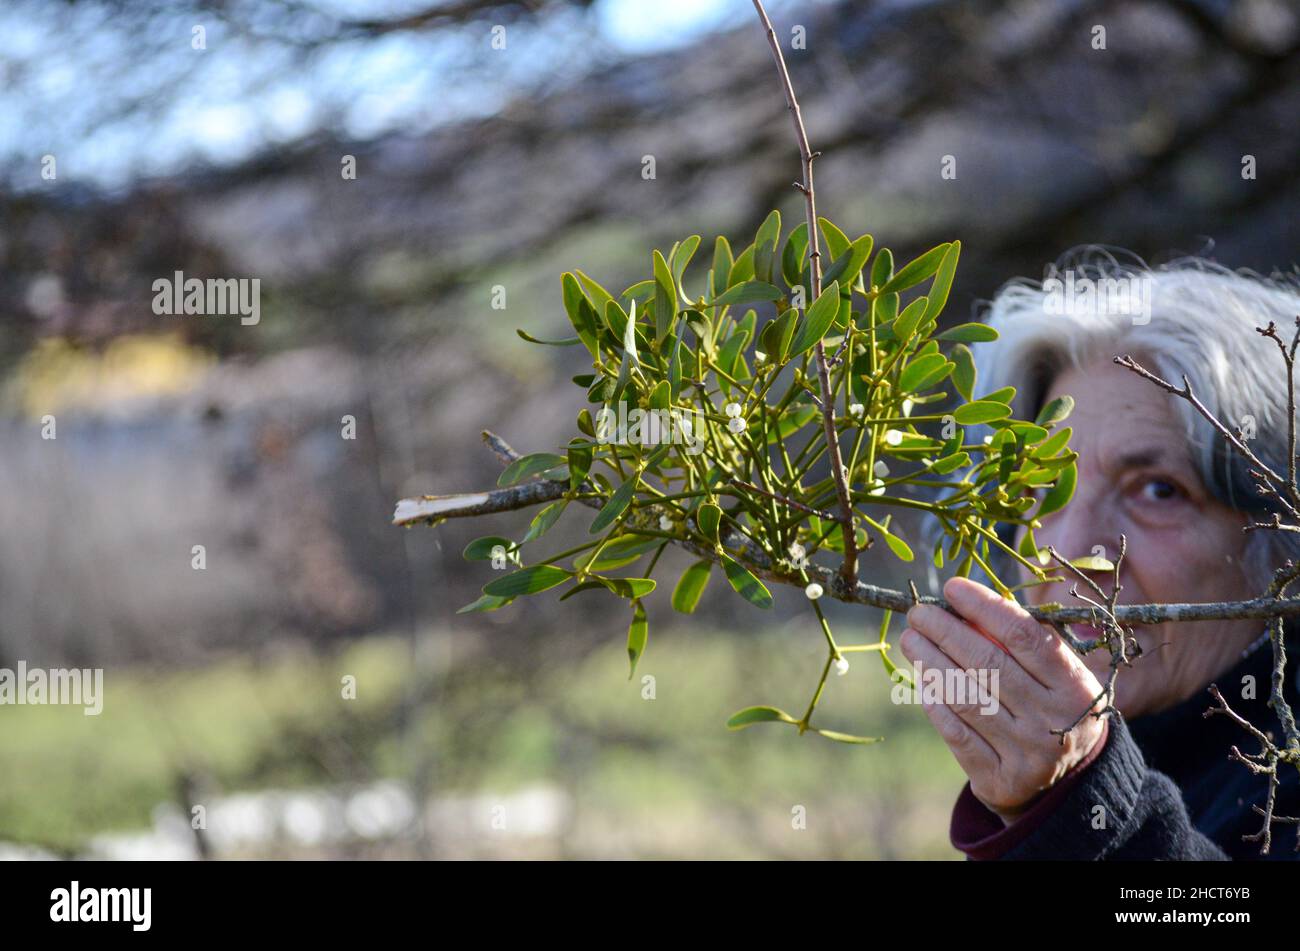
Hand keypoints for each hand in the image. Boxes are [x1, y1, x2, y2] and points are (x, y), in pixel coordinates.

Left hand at [899, 576, 1106, 824]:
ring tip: (911, 640)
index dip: (984, 607)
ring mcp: (1027, 755)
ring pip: (967, 699)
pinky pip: (957, 735)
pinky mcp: (1001, 780)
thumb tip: (967, 599)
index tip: (952, 588)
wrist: (1067, 779)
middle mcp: (1054, 722)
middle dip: (946, 631)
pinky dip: (936, 705)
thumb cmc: (1052, 704)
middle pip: (989, 664)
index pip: (1024, 636)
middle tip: (918, 612)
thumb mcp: (1061, 673)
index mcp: (1075, 687)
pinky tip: (922, 681)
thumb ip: (1027, 639)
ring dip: (931, 663)